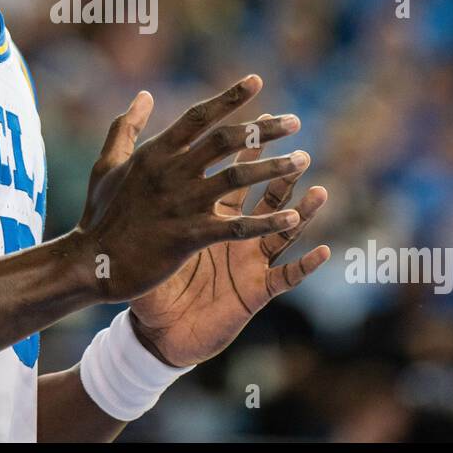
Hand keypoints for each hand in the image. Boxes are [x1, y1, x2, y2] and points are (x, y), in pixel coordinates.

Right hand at [70, 75, 308, 302]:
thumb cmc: (99, 212)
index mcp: (155, 153)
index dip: (229, 97)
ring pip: (238, 179)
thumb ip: (126, 127)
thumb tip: (142, 95)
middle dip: (264, 129)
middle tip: (295, 122)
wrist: (91, 262)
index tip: (257, 81)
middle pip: (227, 141)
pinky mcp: (188, 237)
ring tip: (303, 160)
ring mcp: (181, 204)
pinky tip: (290, 216)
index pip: (199, 116)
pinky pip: (236, 226)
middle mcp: (171, 172)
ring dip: (274, 168)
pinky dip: (265, 222)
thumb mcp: (107, 163)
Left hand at [128, 115, 330, 367]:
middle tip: (298, 148)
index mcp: (209, 214)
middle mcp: (235, 234)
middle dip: (282, 173)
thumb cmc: (149, 279)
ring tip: (320, 192)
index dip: (246, 150)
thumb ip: (140, 192)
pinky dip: (304, 266)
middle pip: (265, 196)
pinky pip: (284, 278)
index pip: (232, 174)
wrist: (155, 332)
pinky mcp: (254, 291)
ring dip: (302, 212)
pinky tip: (322, 251)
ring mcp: (248, 261)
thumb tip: (130, 153)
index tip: (258, 120)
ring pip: (282, 231)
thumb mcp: (142, 232)